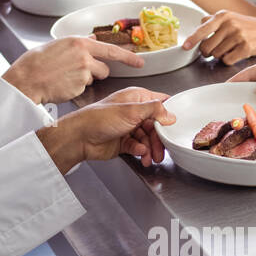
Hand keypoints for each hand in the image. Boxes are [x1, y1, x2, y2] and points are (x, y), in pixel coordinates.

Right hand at [3, 36, 144, 104]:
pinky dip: (76, 88)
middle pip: (105, 68)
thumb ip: (78, 44)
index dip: (128, 56)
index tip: (140, 62)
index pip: (111, 48)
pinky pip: (84, 88)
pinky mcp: (80, 86)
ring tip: (66, 77)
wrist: (27, 78)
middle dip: (97, 72)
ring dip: (86, 80)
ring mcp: (83, 71)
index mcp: (79, 42)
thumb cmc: (38, 62)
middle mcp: (84, 55)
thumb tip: (92, 39)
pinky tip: (62, 84)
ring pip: (95, 79)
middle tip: (81, 73)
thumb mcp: (59, 44)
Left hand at [37, 89, 173, 173]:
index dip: (169, 114)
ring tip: (151, 157)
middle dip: (159, 139)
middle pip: (155, 125)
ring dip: (151, 149)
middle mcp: (133, 111)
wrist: (80, 138)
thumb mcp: (131, 110)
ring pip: (147, 139)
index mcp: (136, 98)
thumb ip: (154, 110)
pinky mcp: (123, 141)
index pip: (160, 103)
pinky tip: (140, 154)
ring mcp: (128, 127)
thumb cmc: (98, 119)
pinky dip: (141, 152)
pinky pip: (138, 147)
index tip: (175, 125)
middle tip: (162, 149)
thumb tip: (170, 114)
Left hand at [178, 9, 255, 64]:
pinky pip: (227, 60)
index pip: (202, 29)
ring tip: (229, 49)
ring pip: (216, 55)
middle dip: (207, 52)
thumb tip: (198, 26)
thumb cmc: (247, 28)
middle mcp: (230, 24)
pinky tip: (235, 54)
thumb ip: (213, 21)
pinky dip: (228, 60)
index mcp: (223, 16)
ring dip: (220, 56)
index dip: (192, 39)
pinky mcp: (245, 48)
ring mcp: (238, 36)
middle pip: (207, 46)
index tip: (185, 46)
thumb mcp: (230, 18)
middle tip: (212, 51)